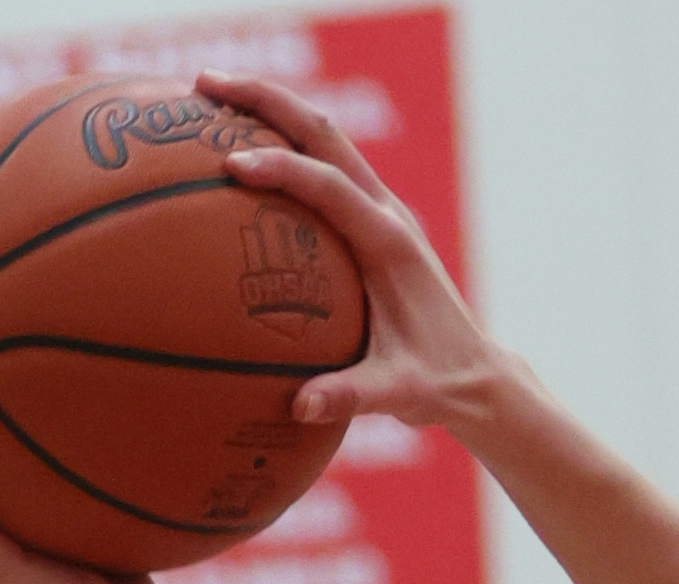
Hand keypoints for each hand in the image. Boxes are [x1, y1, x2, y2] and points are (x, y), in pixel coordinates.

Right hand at [198, 71, 510, 430]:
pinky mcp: (370, 220)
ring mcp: (379, 211)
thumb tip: (300, 405)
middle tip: (203, 83)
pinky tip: (234, 148)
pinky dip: (279, 145)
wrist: (475, 374)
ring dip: (270, 111)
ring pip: (322, 140)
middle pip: (322, 134)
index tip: (231, 164)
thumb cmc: (436, 381)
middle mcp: (386, 213)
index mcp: (390, 243)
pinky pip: (321, 168)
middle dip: (265, 101)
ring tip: (207, 95)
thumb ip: (352, 394)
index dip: (282, 170)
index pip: (330, 188)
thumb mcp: (396, 393)